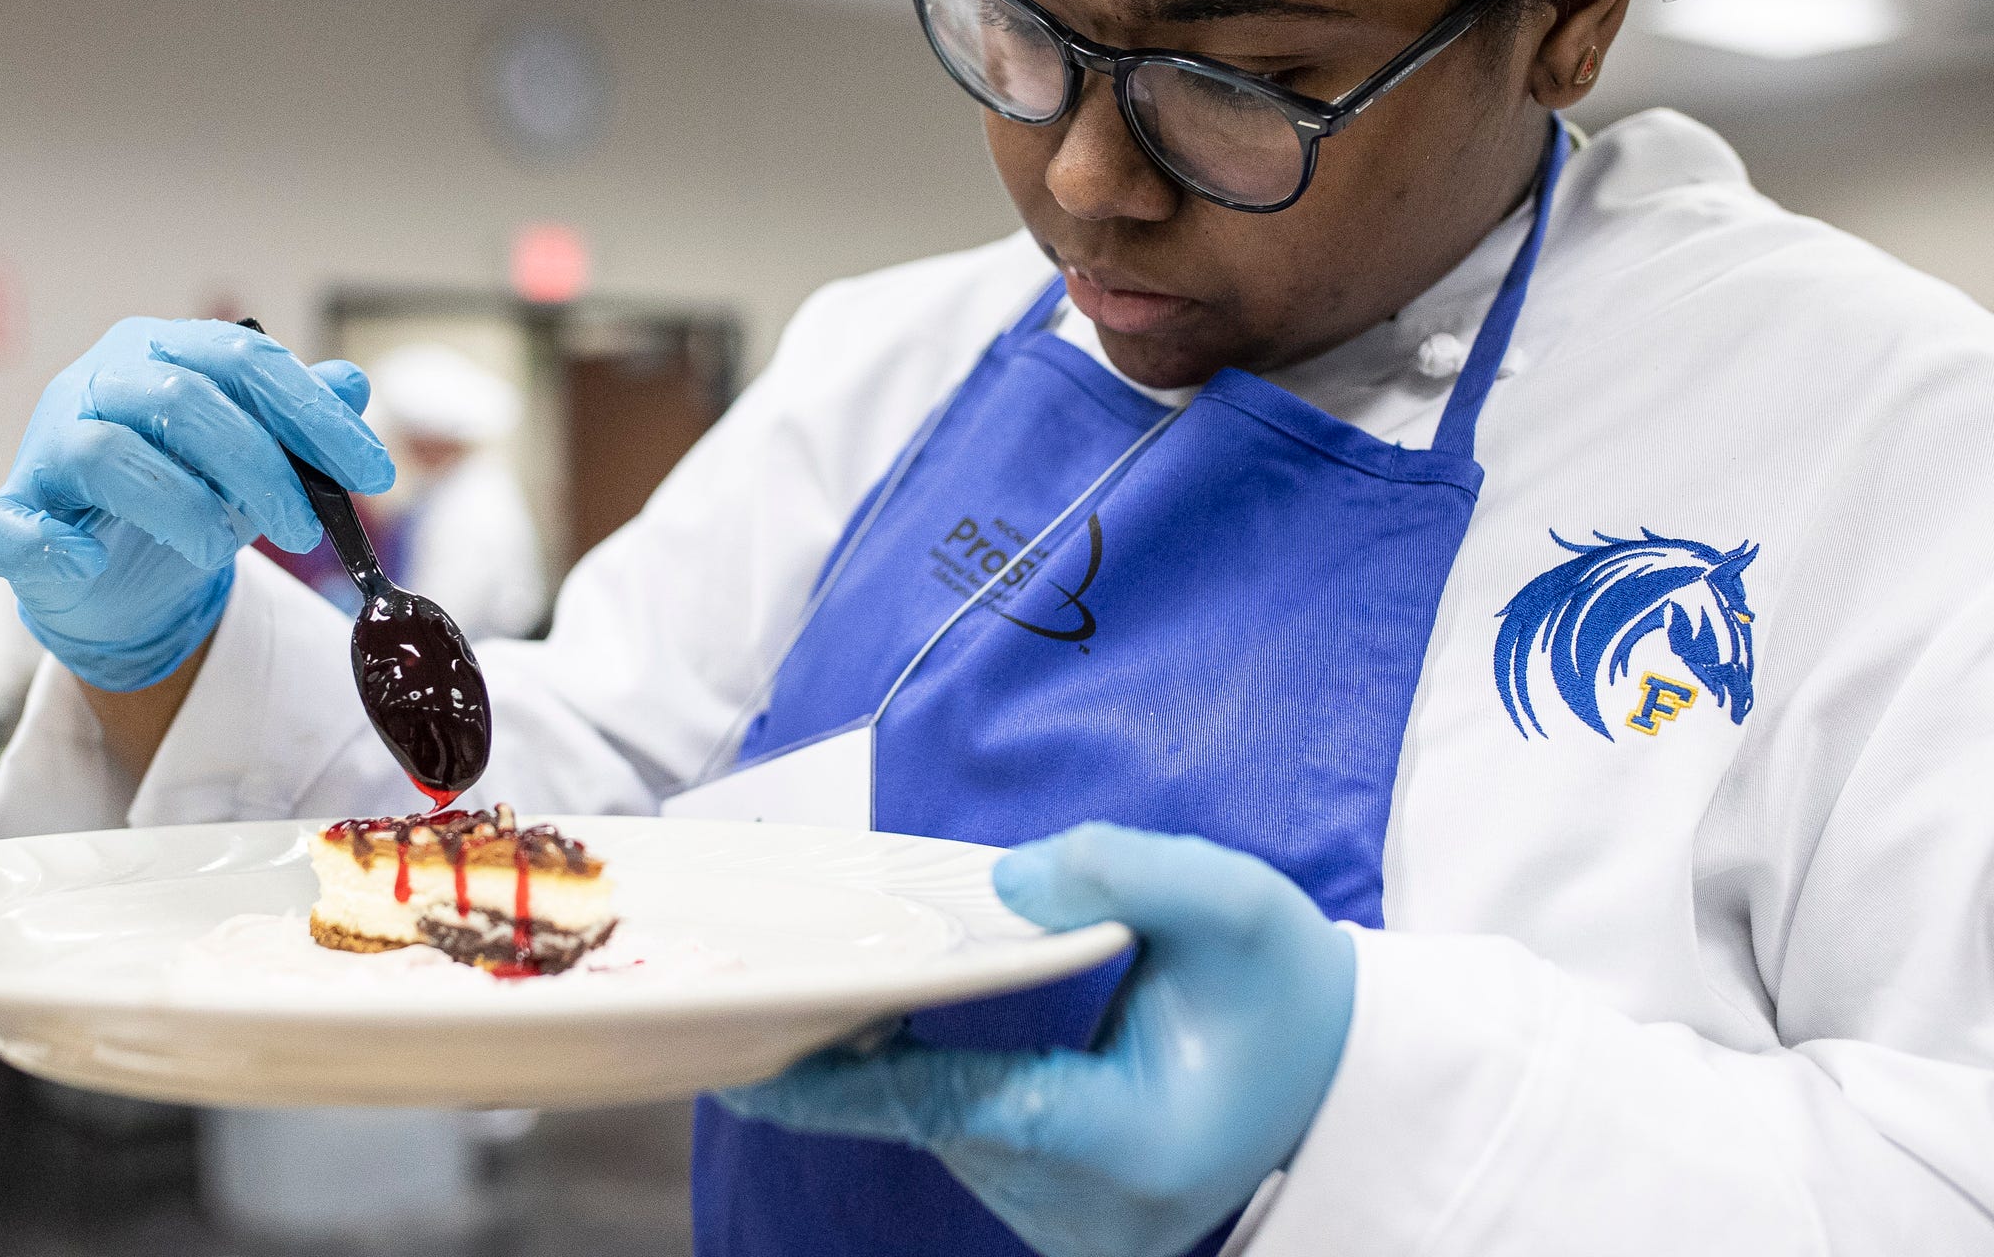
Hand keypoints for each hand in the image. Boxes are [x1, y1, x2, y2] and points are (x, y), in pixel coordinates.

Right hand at [0, 318, 390, 690]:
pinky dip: (45, 543)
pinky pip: (4, 523)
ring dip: (180, 504)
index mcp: (164, 349)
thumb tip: (352, 383)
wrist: (120, 575)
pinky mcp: (12, 514)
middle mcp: (100, 382)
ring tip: (220, 547)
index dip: (315, 416)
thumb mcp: (259, 457)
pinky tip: (89, 559)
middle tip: (307, 528)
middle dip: (259, 466)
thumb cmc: (190, 493)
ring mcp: (46, 445)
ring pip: (106, 451)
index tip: (375, 473)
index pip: (247, 360)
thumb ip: (300, 418)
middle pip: (183, 398)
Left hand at [716, 825, 1356, 1256]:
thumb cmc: (1286, 991)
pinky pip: (971, 1146)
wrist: (1345, 1082)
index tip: (746, 1063)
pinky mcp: (1064, 1223)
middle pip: (935, 1117)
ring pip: (948, 1133)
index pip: (951, 1106)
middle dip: (857, 1049)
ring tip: (839, 991)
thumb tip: (1003, 881)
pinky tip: (894, 1031)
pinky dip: (933, 1090)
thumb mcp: (1234, 904)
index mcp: (1125, 1144)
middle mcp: (1089, 1211)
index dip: (841, 1083)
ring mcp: (1075, 1231)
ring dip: (897, 1068)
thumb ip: (1122, 869)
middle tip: (777, 979)